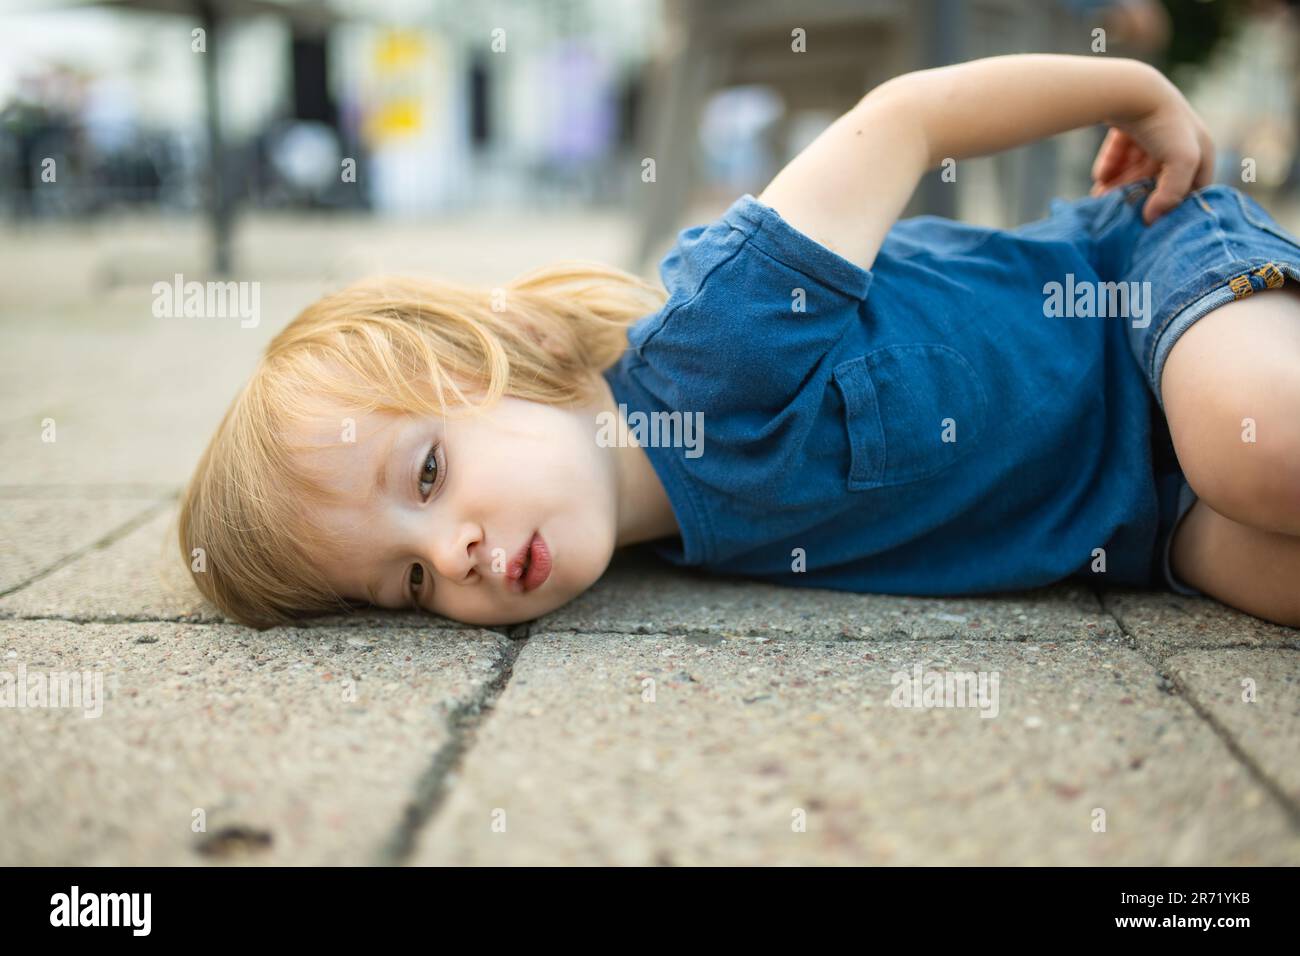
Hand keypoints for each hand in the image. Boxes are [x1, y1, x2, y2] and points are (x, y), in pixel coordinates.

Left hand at [1089, 77, 1214, 223]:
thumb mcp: (1182, 161)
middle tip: (1118, 212)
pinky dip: (1111, 167)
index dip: (1175, 204)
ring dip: (1120, 186)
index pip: (1193, 186)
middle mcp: (1180, 139)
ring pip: (1135, 167)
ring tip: (1101, 200)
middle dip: (1137, 196)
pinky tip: (1099, 180)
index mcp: (1201, 147)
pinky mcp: (1130, 124)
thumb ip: (1172, 194)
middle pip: (1157, 179)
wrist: (1132, 90)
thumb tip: (1153, 218)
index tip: (1153, 221)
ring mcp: (1153, 130)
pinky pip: (1120, 152)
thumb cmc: (1164, 125)